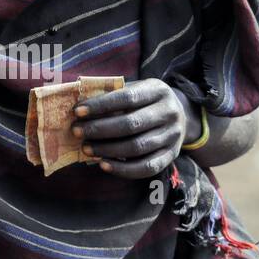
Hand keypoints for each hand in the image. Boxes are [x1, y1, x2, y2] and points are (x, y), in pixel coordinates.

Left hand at [71, 78, 188, 177]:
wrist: (181, 114)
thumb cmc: (146, 101)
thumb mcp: (137, 89)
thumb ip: (114, 95)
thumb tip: (80, 104)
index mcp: (158, 91)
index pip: (127, 98)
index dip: (101, 105)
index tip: (77, 112)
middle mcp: (169, 113)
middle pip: (131, 124)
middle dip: (99, 129)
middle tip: (77, 132)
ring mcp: (172, 136)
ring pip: (137, 147)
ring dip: (107, 150)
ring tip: (86, 148)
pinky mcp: (171, 155)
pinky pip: (146, 167)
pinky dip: (122, 169)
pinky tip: (103, 165)